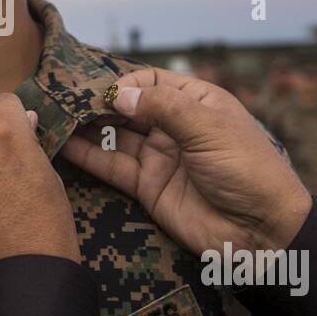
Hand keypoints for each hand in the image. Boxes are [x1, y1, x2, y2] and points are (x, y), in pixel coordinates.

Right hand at [58, 68, 311, 255]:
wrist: (262, 234)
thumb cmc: (248, 171)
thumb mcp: (209, 128)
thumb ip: (163, 108)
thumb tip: (119, 95)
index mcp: (198, 103)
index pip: (152, 82)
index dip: (124, 82)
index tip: (97, 88)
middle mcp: (175, 126)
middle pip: (129, 108)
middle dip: (98, 102)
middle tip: (63, 98)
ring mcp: (160, 157)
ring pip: (115, 136)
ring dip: (87, 127)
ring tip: (54, 116)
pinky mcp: (148, 187)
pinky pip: (113, 166)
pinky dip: (88, 157)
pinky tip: (63, 144)